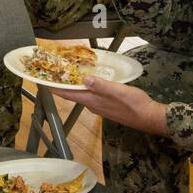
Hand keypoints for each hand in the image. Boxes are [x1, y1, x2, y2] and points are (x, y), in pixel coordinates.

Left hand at [49, 77, 169, 135]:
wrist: (150, 118)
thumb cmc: (135, 104)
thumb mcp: (118, 91)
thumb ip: (101, 85)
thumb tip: (84, 78)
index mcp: (93, 101)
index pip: (68, 94)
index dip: (55, 87)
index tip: (42, 81)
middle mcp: (93, 105)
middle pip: (73, 94)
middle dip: (63, 85)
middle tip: (55, 74)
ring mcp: (100, 107)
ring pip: (82, 95)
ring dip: (74, 86)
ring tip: (69, 75)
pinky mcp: (108, 107)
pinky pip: (92, 97)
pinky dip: (87, 88)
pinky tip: (90, 83)